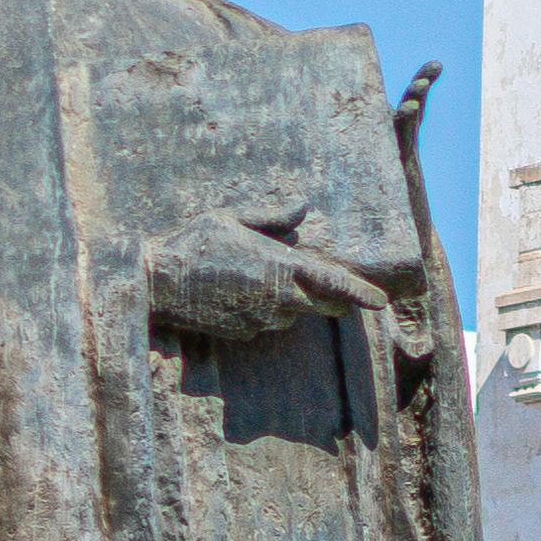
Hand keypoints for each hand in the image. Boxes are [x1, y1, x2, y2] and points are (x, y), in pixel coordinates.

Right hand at [146, 202, 391, 344]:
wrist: (159, 282)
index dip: (360, 292)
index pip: (333, 283)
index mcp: (280, 266)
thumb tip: (302, 207)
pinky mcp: (243, 333)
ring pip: (291, 314)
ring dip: (289, 301)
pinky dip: (262, 310)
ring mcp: (260, 319)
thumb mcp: (233, 217)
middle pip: (321, 304)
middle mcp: (277, 298)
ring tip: (257, 278)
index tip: (382, 302)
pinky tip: (236, 293)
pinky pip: (264, 323)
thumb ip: (272, 216)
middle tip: (331, 288)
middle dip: (330, 298)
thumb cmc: (195, 242)